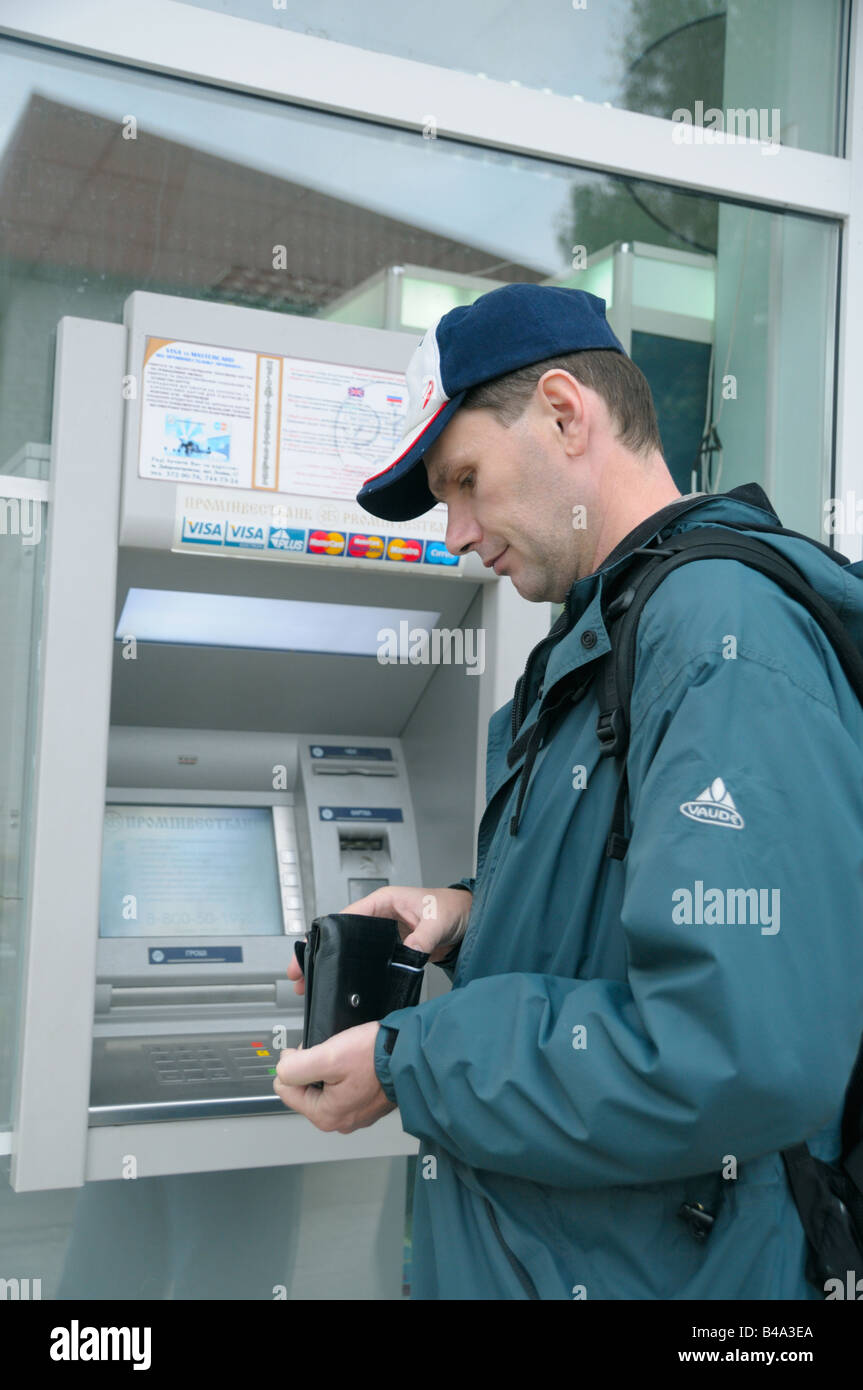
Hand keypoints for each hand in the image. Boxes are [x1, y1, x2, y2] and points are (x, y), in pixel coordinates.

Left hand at [273, 1021, 395, 1131]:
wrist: (409, 1052)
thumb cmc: (374, 1056)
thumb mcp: (327, 1056)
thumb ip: (295, 1067)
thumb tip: (282, 1068)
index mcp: (326, 1116)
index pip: (285, 1089)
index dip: (294, 1064)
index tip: (313, 1052)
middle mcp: (340, 1121)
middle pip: (304, 1089)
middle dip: (313, 1067)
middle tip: (333, 1054)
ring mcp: (355, 1113)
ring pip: (324, 1086)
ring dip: (330, 1068)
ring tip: (347, 1057)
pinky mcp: (367, 1103)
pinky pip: (343, 1086)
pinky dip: (346, 1072)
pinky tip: (356, 1063)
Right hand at [285, 885, 470, 995]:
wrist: (473, 920)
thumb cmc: (455, 909)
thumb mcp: (437, 921)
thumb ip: (422, 938)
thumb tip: (408, 955)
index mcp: (383, 901)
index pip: (345, 916)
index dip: (323, 934)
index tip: (307, 951)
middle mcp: (380, 916)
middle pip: (341, 936)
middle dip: (320, 954)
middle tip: (301, 975)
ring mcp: (385, 934)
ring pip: (351, 950)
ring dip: (335, 965)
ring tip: (316, 985)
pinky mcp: (393, 949)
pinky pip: (368, 961)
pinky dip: (355, 973)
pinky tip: (346, 988)